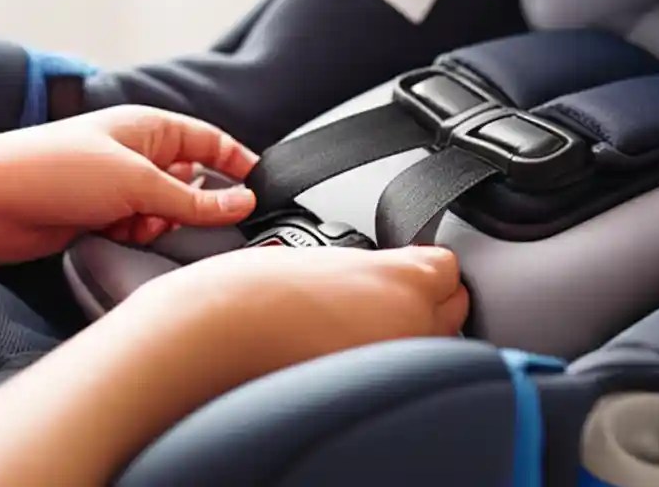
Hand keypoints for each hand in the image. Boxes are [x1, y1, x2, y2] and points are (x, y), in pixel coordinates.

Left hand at [0, 106, 257, 263]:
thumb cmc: (52, 170)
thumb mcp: (138, 183)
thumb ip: (195, 199)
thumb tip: (243, 201)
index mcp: (149, 127)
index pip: (210, 141)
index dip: (236, 163)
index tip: (261, 190)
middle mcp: (135, 153)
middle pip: (190, 182)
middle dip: (191, 205)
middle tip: (178, 217)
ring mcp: (116, 185)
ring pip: (165, 212)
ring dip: (159, 224)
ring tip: (134, 223)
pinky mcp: (98, 216)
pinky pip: (138, 229)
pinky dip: (135, 236)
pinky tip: (116, 234)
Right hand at [116, 244, 469, 386]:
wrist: (208, 338)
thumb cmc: (245, 294)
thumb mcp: (319, 257)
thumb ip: (367, 267)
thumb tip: (382, 275)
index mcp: (401, 277)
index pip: (449, 268)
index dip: (422, 269)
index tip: (400, 274)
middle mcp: (412, 326)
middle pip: (450, 310)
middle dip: (422, 304)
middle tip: (373, 303)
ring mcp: (395, 368)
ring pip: (427, 350)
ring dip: (404, 340)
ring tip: (347, 333)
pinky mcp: (371, 402)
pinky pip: (395, 381)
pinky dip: (377, 372)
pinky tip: (338, 362)